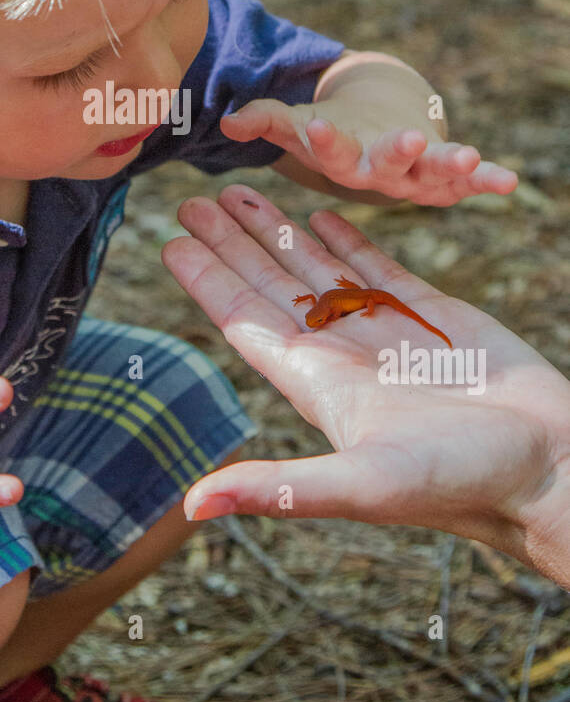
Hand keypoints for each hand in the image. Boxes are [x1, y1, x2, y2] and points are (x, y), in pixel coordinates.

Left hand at [161, 186, 569, 588]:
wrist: (548, 466)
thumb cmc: (459, 482)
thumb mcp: (363, 485)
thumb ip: (282, 489)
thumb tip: (194, 507)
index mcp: (317, 384)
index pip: (244, 321)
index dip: (206, 280)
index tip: (169, 241)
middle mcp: (342, 353)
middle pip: (270, 285)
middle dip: (231, 243)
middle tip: (191, 199)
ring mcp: (385, 331)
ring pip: (317, 268)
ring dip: (279, 232)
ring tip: (240, 193)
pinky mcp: (432, 313)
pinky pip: (377, 264)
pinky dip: (346, 238)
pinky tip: (321, 215)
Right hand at [221, 94, 517, 205]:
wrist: (374, 136)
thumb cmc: (331, 131)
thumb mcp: (296, 122)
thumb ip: (263, 119)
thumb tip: (226, 120)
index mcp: (342, 162)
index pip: (330, 152)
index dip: (324, 140)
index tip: (316, 125)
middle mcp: (378, 176)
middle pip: (384, 168)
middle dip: (395, 153)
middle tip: (405, 139)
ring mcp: (415, 177)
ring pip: (430, 174)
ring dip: (450, 166)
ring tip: (466, 156)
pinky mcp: (447, 176)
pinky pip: (468, 180)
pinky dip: (486, 179)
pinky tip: (507, 182)